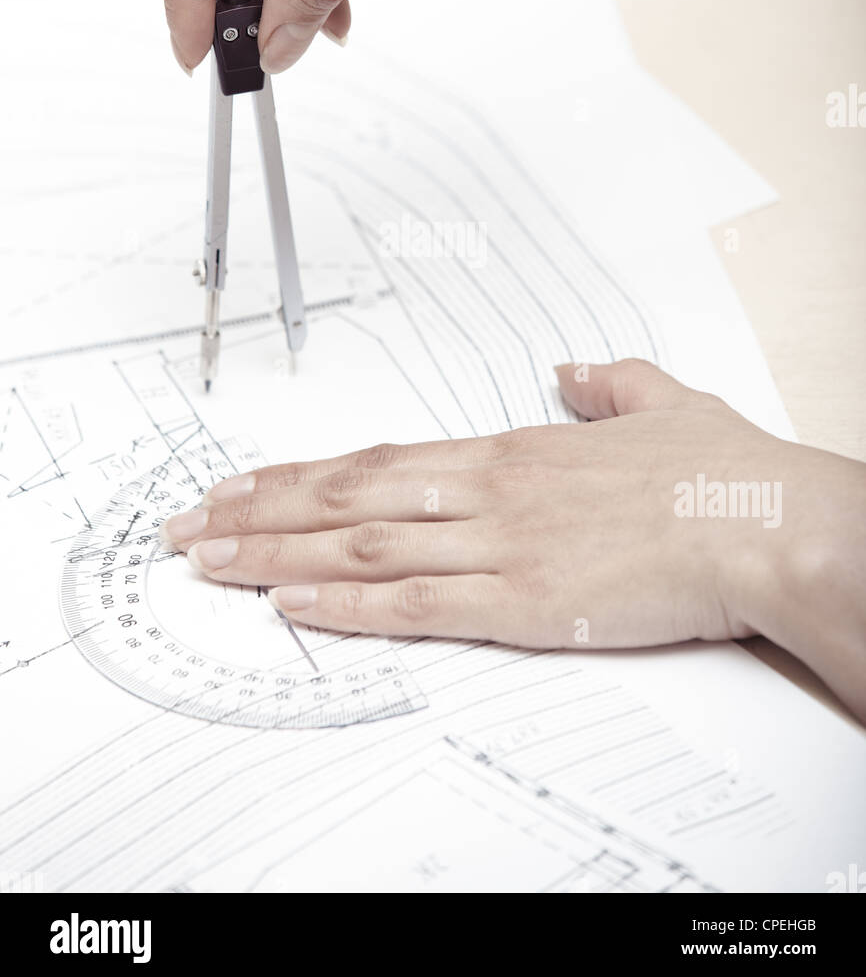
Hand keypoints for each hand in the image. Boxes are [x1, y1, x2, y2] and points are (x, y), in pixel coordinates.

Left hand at [161, 358, 865, 721]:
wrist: (765, 520)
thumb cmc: (719, 472)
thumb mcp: (663, 401)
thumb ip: (609, 382)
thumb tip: (573, 369)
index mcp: (514, 451)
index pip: (382, 459)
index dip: (305, 473)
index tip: (249, 481)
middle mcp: (490, 491)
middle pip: (350, 497)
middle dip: (261, 510)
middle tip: (191, 522)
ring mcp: (502, 545)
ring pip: (364, 547)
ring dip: (278, 554)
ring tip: (211, 560)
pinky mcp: (526, 601)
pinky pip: (415, 604)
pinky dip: (346, 607)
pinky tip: (292, 607)